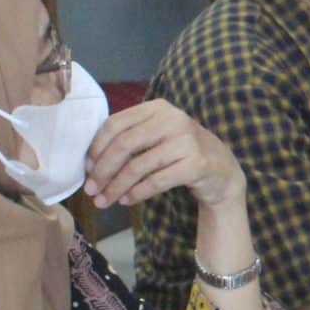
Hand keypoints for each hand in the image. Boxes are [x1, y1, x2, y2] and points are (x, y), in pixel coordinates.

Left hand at [82, 99, 243, 209]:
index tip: (87, 168)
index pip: (116, 123)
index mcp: (158, 108)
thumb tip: (90, 162)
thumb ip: (131, 138)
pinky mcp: (196, 164)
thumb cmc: (182, 152)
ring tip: (104, 201)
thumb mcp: (158, 135)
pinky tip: (127, 201)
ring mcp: (187, 141)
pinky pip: (156, 181)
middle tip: (91, 190)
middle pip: (125, 144)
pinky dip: (137, 193)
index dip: (97, 147)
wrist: (222, 169)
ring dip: (116, 187)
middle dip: (103, 170)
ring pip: (138, 166)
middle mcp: (173, 119)